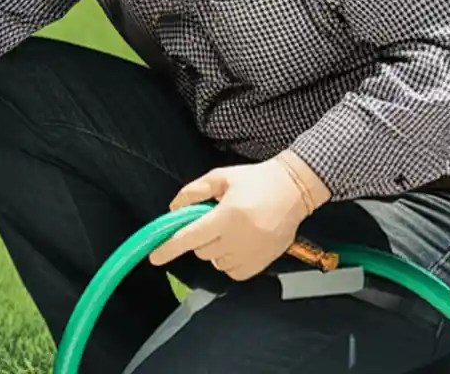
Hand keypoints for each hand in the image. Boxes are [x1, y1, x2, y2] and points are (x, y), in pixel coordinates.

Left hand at [148, 151, 330, 280]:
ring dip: (215, 250)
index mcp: (227, 216)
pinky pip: (234, 272)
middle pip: (202, 251)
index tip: (154, 257)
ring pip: (216, 262)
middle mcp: (239, 239)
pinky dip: (229, 261)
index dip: (169, 248)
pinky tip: (239, 244)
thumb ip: (194, 192)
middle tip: (214, 220)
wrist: (295, 189)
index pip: (190, 237)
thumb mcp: (221, 177)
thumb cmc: (255, 180)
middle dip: (200, 237)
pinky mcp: (263, 263)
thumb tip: (173, 209)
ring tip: (231, 230)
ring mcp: (253, 254)